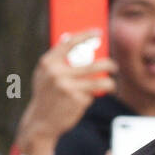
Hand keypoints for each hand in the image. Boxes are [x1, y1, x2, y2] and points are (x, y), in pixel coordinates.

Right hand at [16, 34, 116, 154]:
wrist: (40, 122)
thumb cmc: (46, 96)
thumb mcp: (44, 75)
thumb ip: (58, 61)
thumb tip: (80, 45)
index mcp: (48, 63)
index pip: (70, 42)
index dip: (86, 35)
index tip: (98, 32)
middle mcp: (58, 73)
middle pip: (94, 64)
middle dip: (109, 65)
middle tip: (114, 66)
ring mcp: (68, 87)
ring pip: (100, 81)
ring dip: (110, 83)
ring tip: (111, 85)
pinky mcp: (77, 101)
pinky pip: (91, 95)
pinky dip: (90, 98)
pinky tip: (83, 102)